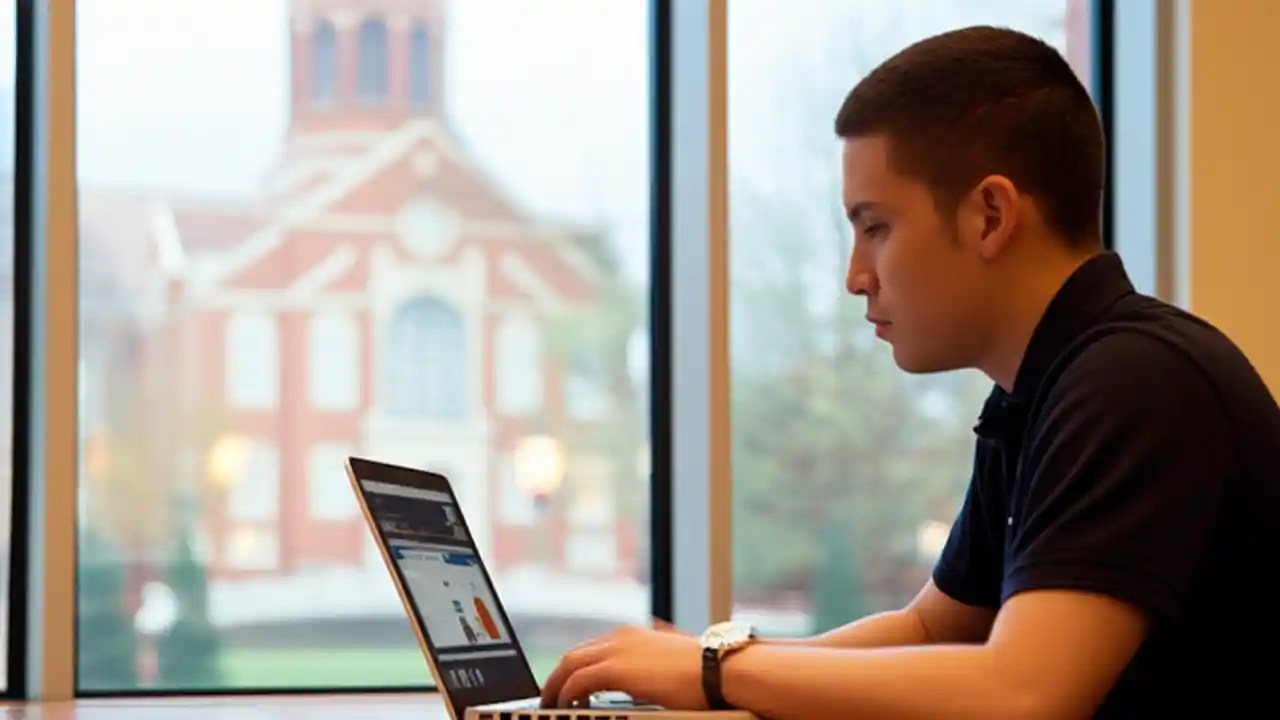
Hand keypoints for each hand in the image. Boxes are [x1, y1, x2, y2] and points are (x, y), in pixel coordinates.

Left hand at [540, 625, 706, 709]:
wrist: (720, 669)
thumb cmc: (707, 670)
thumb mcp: (675, 658)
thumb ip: (657, 656)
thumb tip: (654, 654)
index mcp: (633, 635)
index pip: (592, 649)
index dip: (576, 668)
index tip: (568, 685)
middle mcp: (621, 637)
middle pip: (574, 655)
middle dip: (558, 676)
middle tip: (550, 697)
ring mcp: (617, 650)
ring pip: (569, 665)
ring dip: (555, 686)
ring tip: (551, 705)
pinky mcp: (616, 669)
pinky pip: (577, 682)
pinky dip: (566, 694)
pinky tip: (567, 707)